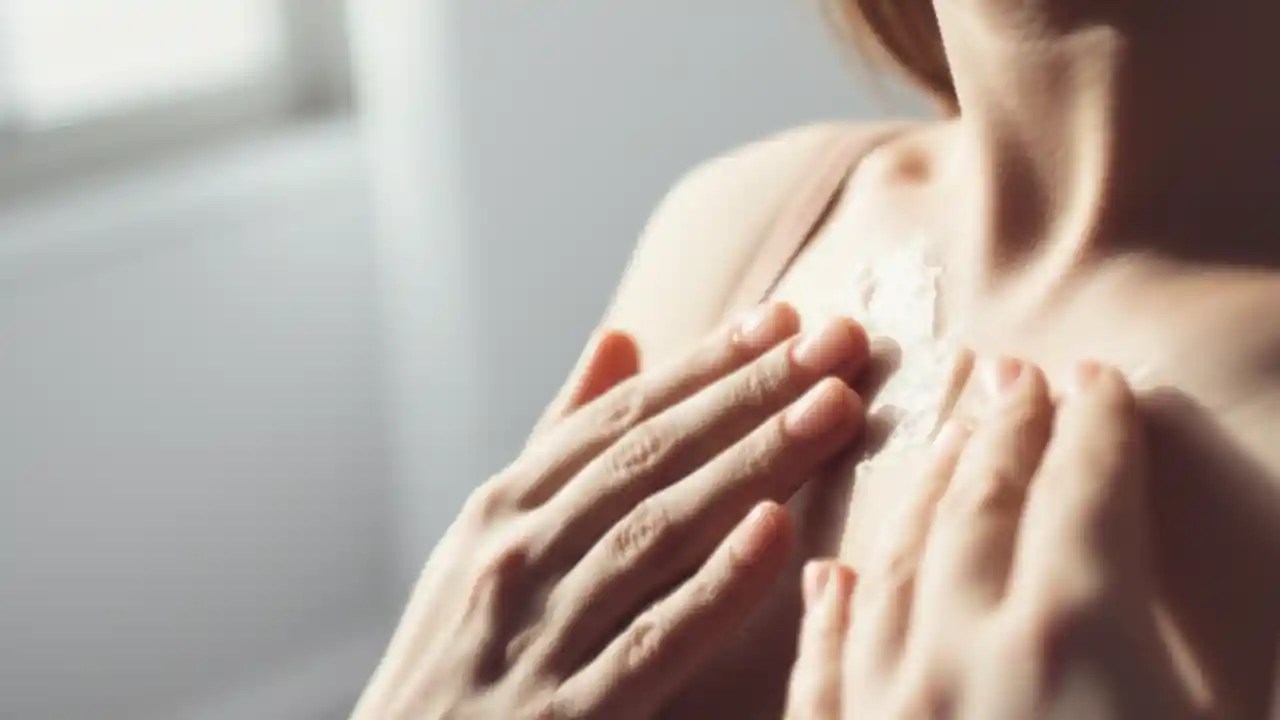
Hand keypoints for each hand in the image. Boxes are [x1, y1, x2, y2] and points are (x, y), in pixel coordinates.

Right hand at [354, 303, 870, 718]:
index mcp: (502, 507)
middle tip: (839, 341)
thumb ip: (558, 441)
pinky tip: (776, 534)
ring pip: (660, 530)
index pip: (620, 418)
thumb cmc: (459, 650)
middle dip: (749, 393)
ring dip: (754, 463)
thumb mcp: (486, 537)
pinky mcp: (569, 717)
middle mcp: (517, 556)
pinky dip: (715, 584)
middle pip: (650, 458)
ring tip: (834, 408)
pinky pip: (655, 641)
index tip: (784, 319)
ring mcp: (540, 636)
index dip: (706, 365)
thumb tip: (619, 337)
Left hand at [785, 360, 1196, 718]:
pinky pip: (820, 678)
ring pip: (890, 572)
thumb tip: (1136, 581)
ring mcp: (881, 710)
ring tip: (945, 444)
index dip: (1095, 430)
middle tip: (1010, 377)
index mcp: (1070, 640)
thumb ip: (1179, 645)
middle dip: (1003, 437)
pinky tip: (827, 578)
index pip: (1084, 496)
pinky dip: (827, 621)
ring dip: (921, 498)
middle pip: (979, 513)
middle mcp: (958, 657)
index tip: (1095, 380)